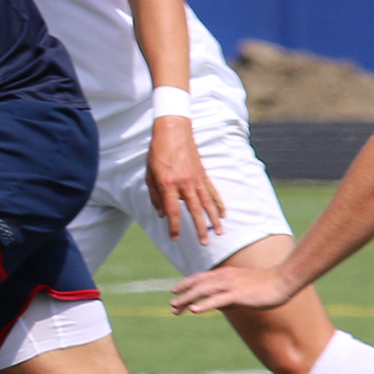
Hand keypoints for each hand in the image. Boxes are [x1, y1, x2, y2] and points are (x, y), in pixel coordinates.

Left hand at [146, 116, 223, 242]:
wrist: (173, 130)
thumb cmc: (158, 152)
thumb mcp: (150, 174)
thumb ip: (155, 195)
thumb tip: (162, 214)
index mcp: (168, 183)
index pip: (173, 210)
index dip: (174, 226)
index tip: (176, 238)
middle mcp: (184, 182)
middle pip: (194, 209)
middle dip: (199, 228)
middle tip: (205, 243)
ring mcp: (196, 178)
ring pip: (207, 202)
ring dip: (214, 218)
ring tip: (219, 232)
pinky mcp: (203, 173)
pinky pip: (212, 191)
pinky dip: (218, 203)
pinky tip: (223, 213)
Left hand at [170, 264, 296, 314]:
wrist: (282, 281)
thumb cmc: (265, 285)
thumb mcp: (242, 287)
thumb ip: (228, 294)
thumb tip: (217, 305)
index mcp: (225, 274)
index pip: (200, 278)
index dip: (186, 284)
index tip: (175, 291)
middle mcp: (224, 277)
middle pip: (198, 285)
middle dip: (183, 294)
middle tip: (171, 306)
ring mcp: (230, 285)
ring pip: (203, 291)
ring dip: (187, 299)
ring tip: (175, 307)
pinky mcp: (237, 295)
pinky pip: (217, 300)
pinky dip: (204, 304)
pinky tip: (194, 310)